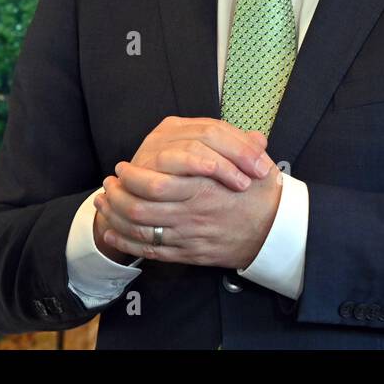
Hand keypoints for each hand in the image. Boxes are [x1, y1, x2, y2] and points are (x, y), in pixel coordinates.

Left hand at [93, 117, 283, 268]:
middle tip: (110, 184)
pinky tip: (113, 233)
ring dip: (116, 217)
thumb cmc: (264, 195)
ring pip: (140, 231)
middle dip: (117, 196)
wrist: (278, 232)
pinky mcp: (190, 255)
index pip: (153, 183)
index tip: (123, 167)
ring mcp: (189, 237)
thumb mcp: (251, 161)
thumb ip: (230, 143)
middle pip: (139, 208)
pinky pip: (151, 251)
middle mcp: (191, 213)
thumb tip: (211, 128)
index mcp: (202, 187)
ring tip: (105, 204)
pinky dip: (127, 243)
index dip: (131, 176)